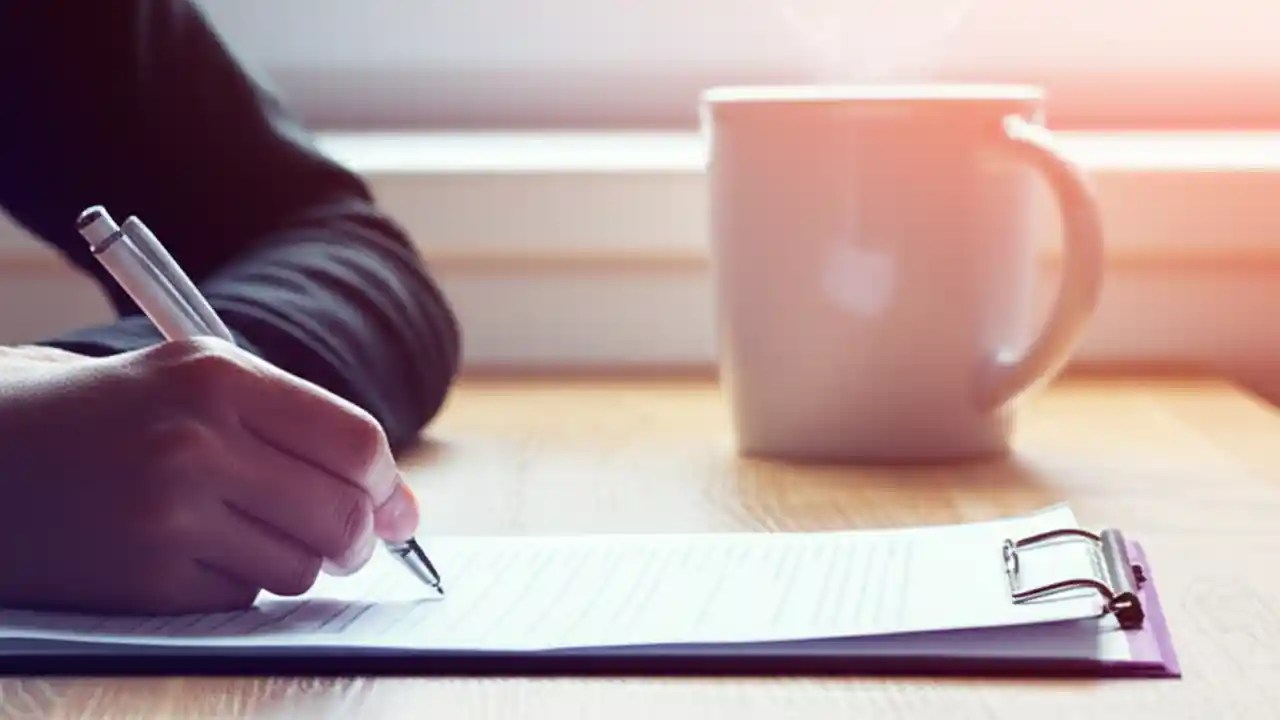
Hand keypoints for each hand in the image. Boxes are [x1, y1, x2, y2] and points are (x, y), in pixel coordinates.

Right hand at [0, 338, 419, 613]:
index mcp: (218, 379)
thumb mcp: (203, 383)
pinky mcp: (141, 579)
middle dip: (359, 536)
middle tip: (345, 537)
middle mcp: (194, 443)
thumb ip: (307, 430)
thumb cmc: (117, 414)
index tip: (387, 502)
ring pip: (300, 566)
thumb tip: (403, 508)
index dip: (385, 483)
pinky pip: (244, 597)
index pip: (356, 443)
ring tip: (249, 528)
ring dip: (297, 559)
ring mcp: (165, 516)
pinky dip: (239, 580)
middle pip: (342, 516)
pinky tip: (195, 549)